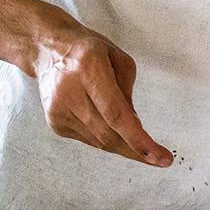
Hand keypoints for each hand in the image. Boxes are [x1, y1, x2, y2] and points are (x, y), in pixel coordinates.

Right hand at [34, 22, 172, 165]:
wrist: (49, 50)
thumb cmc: (89, 51)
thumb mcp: (119, 60)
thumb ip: (128, 93)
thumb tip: (134, 127)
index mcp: (89, 68)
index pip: (116, 114)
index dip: (139, 139)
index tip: (160, 157)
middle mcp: (70, 91)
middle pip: (108, 133)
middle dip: (137, 150)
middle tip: (159, 158)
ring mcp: (58, 110)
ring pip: (98, 141)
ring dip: (122, 145)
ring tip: (137, 140)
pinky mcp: (55, 122)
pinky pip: (88, 139)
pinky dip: (104, 138)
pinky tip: (110, 128)